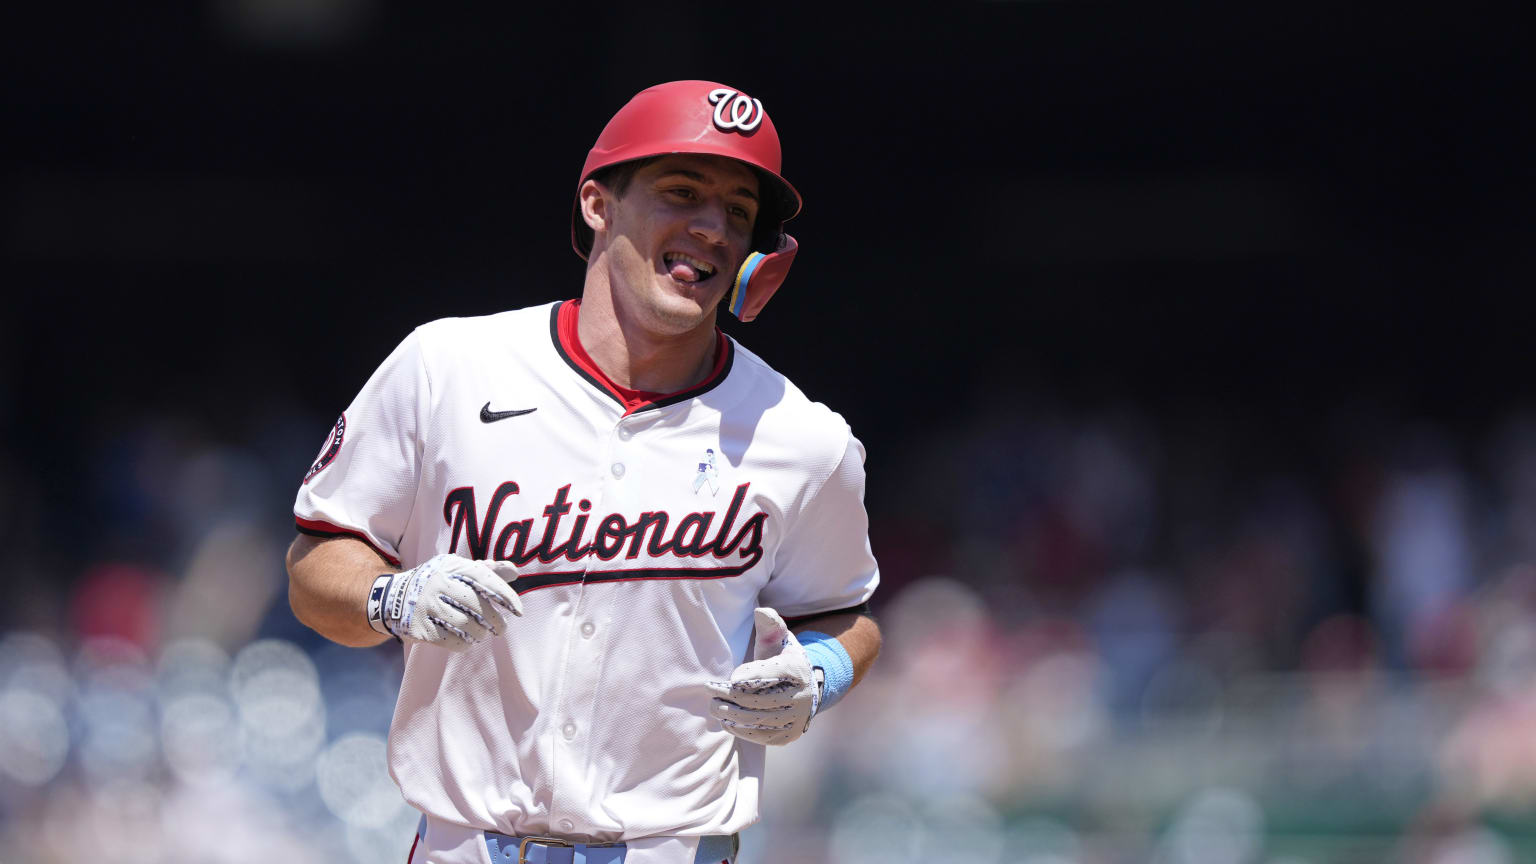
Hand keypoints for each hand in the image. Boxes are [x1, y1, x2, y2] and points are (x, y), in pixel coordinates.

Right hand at [367, 553, 521, 650]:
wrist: (394, 598)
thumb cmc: (438, 583)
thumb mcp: (457, 570)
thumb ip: (487, 570)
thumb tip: (514, 572)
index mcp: (450, 567)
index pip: (484, 579)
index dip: (505, 595)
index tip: (519, 611)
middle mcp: (437, 584)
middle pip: (477, 606)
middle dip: (496, 621)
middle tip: (502, 628)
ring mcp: (426, 606)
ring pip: (466, 626)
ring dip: (480, 634)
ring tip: (483, 634)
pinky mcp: (419, 628)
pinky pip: (451, 641)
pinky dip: (465, 644)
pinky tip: (468, 641)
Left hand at [707, 607, 821, 745]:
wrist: (806, 689)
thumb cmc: (783, 659)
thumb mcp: (780, 639)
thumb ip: (770, 624)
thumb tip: (760, 611)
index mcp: (797, 670)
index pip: (769, 673)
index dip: (747, 675)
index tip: (731, 677)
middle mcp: (801, 697)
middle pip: (757, 699)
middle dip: (729, 695)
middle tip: (710, 691)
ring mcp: (796, 720)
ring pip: (756, 719)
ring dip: (730, 714)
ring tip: (714, 707)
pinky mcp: (788, 736)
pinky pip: (759, 736)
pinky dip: (740, 729)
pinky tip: (727, 721)